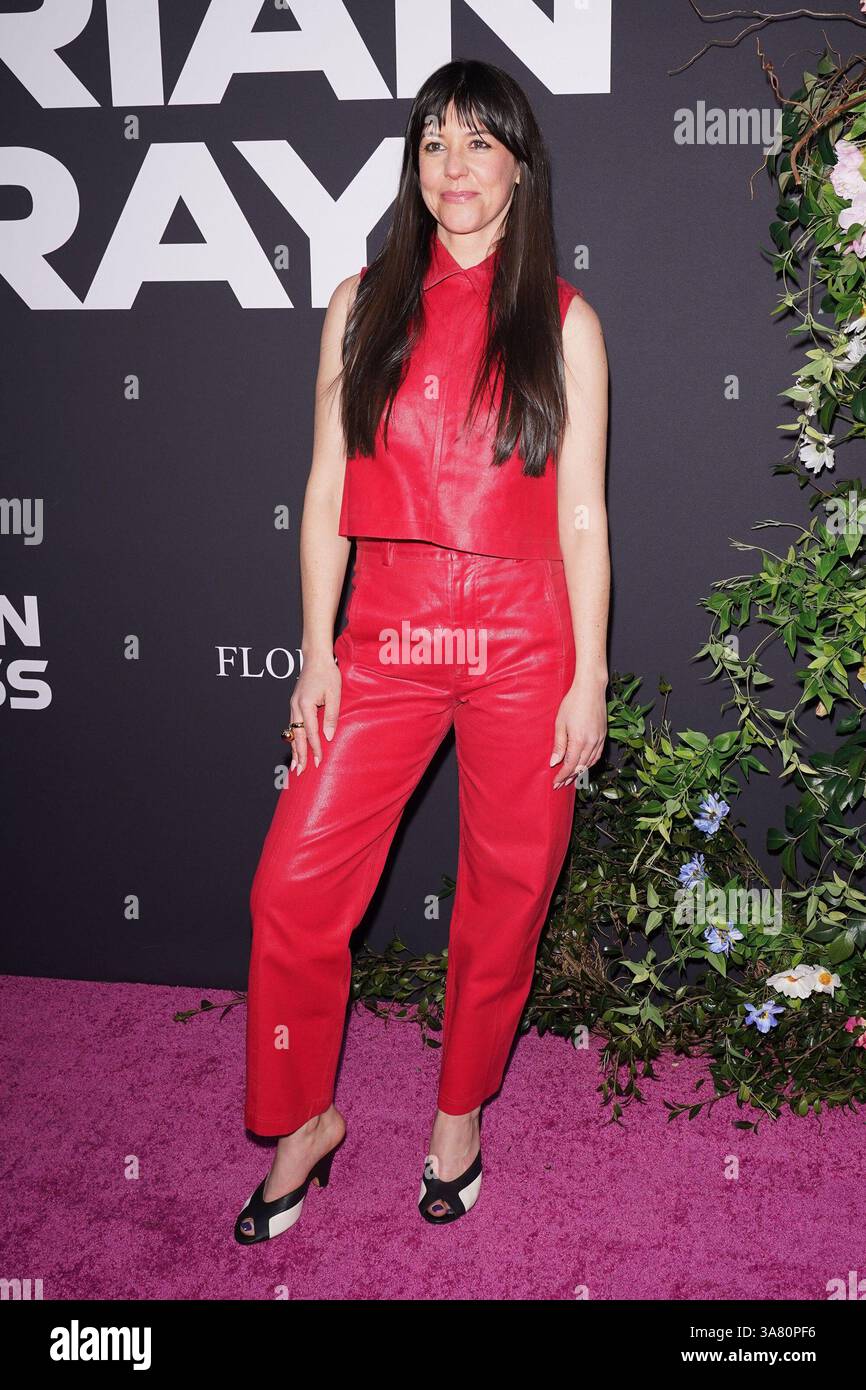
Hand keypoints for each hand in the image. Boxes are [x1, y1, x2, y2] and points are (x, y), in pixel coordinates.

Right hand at [289, 651, 340, 773]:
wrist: (316, 658)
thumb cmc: (328, 674)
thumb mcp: (334, 694)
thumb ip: (331, 716)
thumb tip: (328, 736)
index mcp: (305, 704)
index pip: (310, 732)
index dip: (315, 749)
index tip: (318, 762)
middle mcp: (295, 706)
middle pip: (296, 736)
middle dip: (299, 755)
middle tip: (301, 771)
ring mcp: (293, 705)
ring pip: (292, 732)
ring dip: (294, 749)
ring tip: (295, 765)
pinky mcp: (294, 704)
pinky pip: (292, 725)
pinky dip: (293, 738)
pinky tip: (295, 747)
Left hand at [550, 674, 607, 788]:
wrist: (591, 689)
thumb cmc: (573, 703)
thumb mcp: (560, 723)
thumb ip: (559, 744)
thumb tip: (555, 762)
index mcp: (579, 740)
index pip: (570, 765)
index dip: (562, 776)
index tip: (555, 783)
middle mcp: (592, 742)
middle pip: (581, 767)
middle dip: (570, 777)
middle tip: (560, 785)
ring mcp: (599, 739)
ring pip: (590, 763)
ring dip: (580, 772)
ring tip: (571, 779)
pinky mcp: (604, 735)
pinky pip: (597, 755)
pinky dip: (590, 763)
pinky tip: (584, 766)